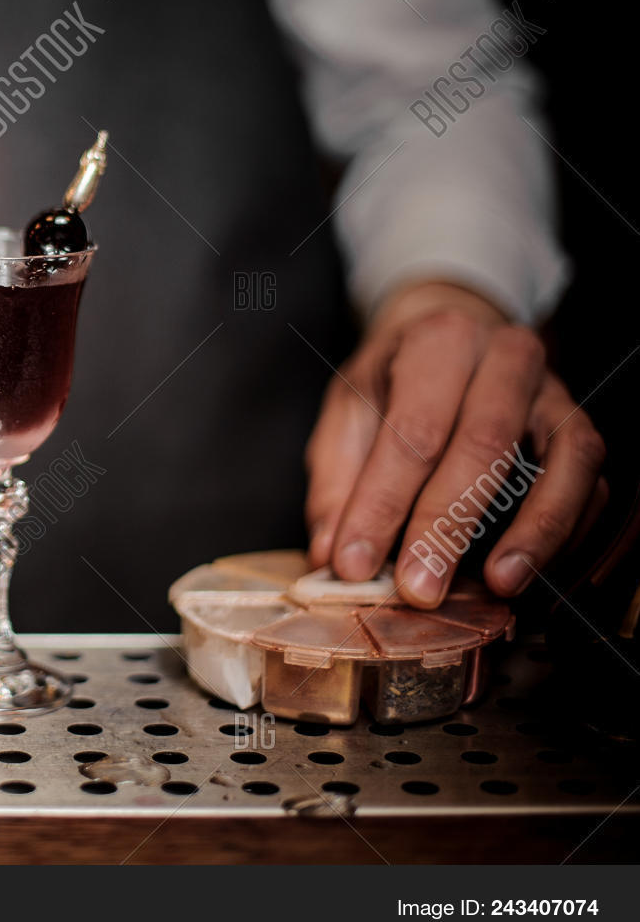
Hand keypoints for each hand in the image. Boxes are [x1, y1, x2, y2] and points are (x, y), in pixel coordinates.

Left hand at [304, 280, 606, 606]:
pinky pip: (592, 481)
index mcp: (438, 342)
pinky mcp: (579, 425)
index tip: (355, 562)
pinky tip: (534, 569)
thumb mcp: (347, 411)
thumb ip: (336, 481)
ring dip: (533, 531)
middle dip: (447, 527)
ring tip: (499, 584)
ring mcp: (553, 390)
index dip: (382, 504)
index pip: (412, 433)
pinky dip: (569, 529)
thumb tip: (330, 551)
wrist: (452, 333)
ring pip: (561, 460)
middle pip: (483, 446)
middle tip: (418, 588)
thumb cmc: (395, 379)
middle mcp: (505, 356)